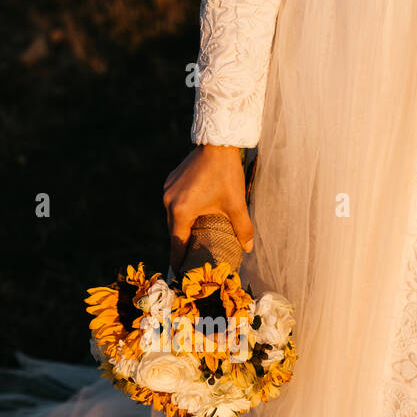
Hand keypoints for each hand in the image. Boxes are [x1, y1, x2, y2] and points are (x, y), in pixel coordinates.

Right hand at [163, 144, 252, 270]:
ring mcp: (167, 190)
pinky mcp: (170, 182)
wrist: (217, 142)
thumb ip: (242, 229)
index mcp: (182, 211)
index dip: (177, 261)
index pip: (177, 243)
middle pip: (173, 231)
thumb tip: (248, 249)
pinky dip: (181, 212)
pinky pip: (173, 204)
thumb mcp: (236, 204)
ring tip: (190, 238)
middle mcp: (169, 201)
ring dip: (181, 227)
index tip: (178, 274)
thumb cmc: (226, 174)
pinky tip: (192, 215)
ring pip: (172, 217)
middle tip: (187, 260)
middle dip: (180, 245)